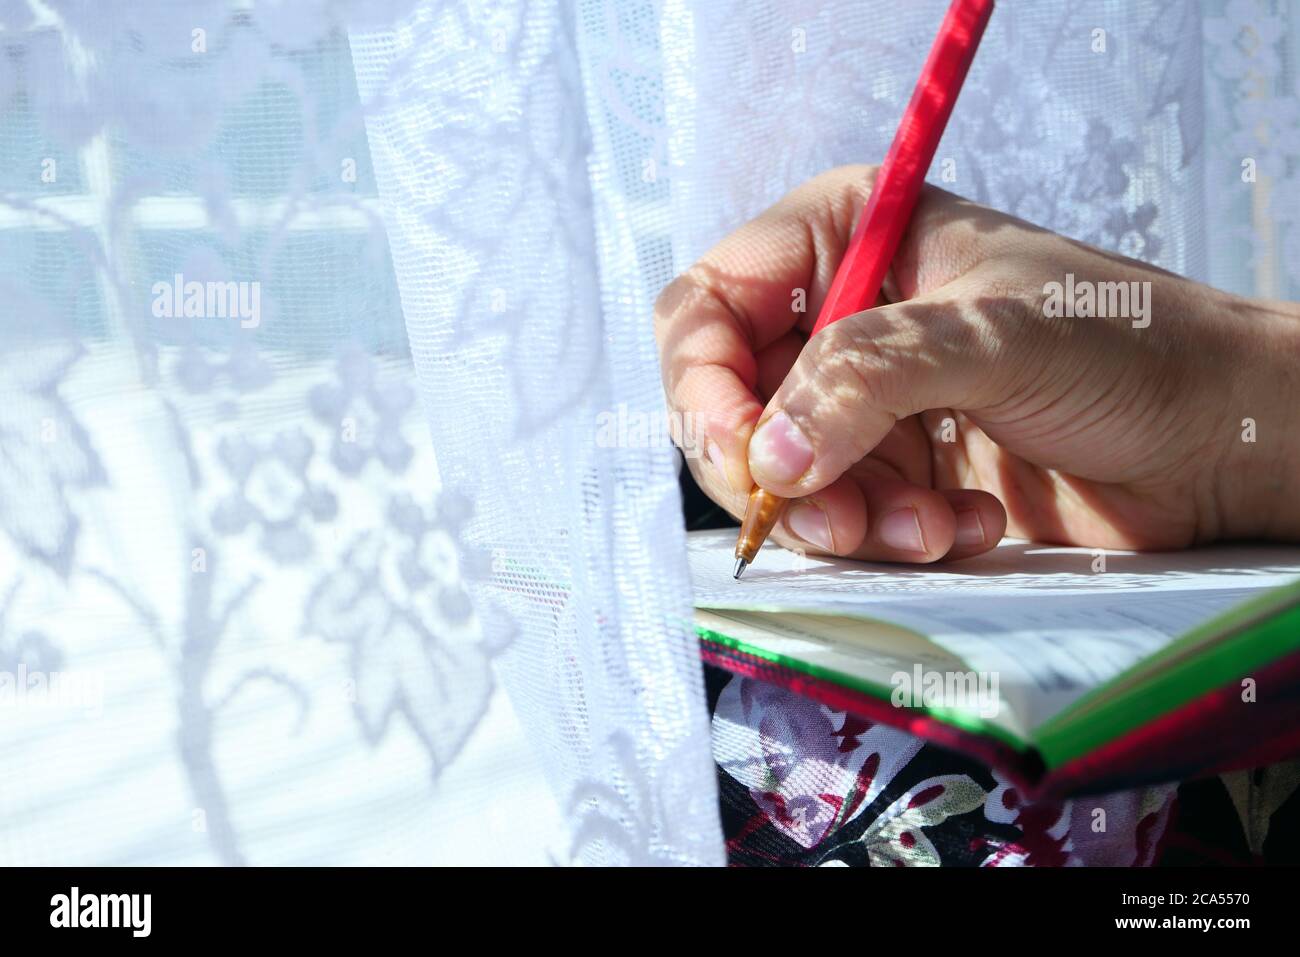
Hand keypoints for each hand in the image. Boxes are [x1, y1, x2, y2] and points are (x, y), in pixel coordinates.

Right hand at [654, 165, 1299, 562]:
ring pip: (784, 478)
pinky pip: (842, 520)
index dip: (705, 387)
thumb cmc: (1134, 347)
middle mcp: (842, 317)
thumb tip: (768, 456)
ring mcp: (865, 401)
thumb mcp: (994, 338)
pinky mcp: (894, 471)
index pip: (709, 309)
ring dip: (849, 521)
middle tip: (837, 522)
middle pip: (731, 406)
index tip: (745, 455)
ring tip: (933, 528)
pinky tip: (971, 523)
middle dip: (780, 476)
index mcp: (846, 239)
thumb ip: (868, 380)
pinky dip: (896, 539)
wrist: (1224, 442)